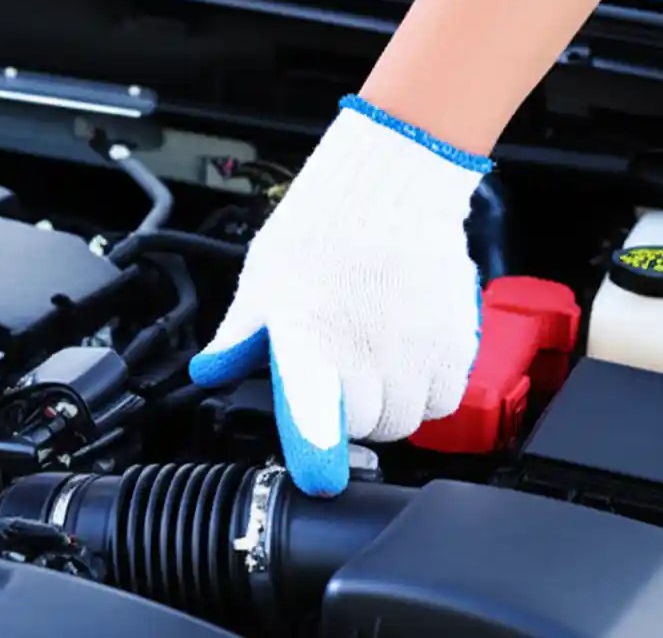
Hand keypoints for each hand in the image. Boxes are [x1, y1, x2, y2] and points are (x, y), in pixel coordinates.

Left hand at [189, 96, 489, 495]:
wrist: (387, 188)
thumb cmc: (320, 232)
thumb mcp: (263, 283)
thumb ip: (239, 336)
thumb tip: (209, 370)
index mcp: (309, 340)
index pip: (316, 418)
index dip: (316, 456)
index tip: (319, 475)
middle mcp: (364, 350)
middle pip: (363, 428)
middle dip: (350, 418)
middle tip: (341, 384)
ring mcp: (413, 348)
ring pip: (405, 420)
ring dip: (389, 408)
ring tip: (374, 369)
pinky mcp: (453, 341)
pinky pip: (443, 399)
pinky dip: (427, 394)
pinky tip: (408, 364)